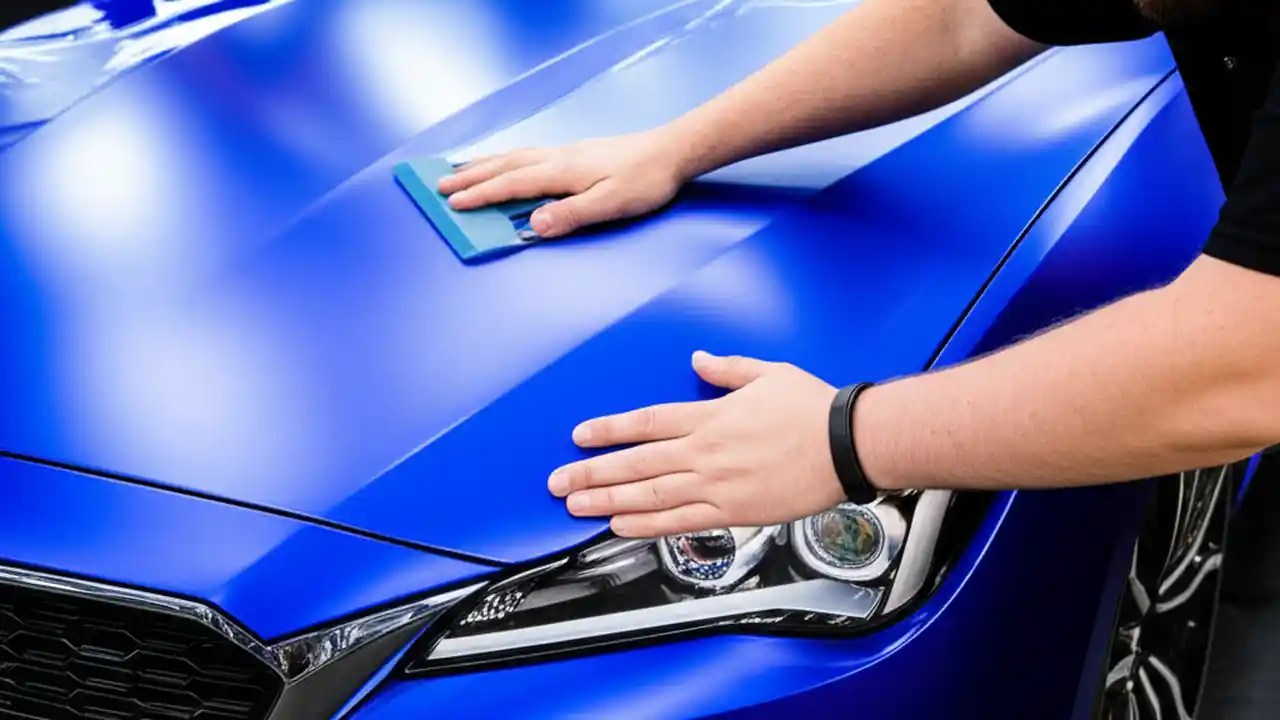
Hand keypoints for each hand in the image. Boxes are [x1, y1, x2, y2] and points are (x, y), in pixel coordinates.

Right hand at [437, 128, 691, 237]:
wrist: (671, 151)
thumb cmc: (645, 180)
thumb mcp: (610, 204)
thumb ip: (571, 214)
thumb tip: (534, 225)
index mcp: (562, 172)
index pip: (512, 184)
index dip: (481, 195)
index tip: (452, 204)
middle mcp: (558, 158)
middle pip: (504, 166)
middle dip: (471, 177)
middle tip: (438, 186)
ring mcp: (566, 153)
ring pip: (513, 156)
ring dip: (484, 165)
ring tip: (459, 171)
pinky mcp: (576, 154)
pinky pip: (527, 154)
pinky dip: (505, 158)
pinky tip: (505, 163)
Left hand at [547, 351, 847, 537]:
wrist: (848, 444)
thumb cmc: (813, 409)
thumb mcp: (768, 373)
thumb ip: (727, 369)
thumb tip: (699, 358)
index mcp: (710, 416)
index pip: (646, 421)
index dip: (609, 429)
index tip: (580, 436)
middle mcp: (705, 451)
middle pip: (635, 461)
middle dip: (591, 471)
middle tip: (558, 481)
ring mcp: (716, 484)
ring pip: (649, 494)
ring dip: (608, 499)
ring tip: (576, 505)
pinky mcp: (733, 511)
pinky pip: (680, 521)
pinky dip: (646, 524)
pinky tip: (620, 526)